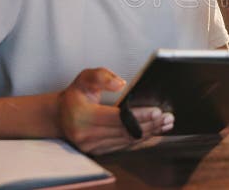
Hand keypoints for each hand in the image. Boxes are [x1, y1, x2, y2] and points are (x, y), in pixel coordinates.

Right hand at [57, 68, 173, 154]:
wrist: (60, 116)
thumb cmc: (76, 95)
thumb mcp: (84, 78)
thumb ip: (101, 76)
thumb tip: (120, 84)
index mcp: (83, 116)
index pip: (117, 118)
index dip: (138, 116)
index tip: (157, 111)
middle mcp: (86, 135)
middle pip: (125, 131)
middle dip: (150, 124)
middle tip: (168, 117)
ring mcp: (92, 146)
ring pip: (127, 140)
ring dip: (149, 132)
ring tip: (166, 123)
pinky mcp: (99, 151)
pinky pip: (124, 145)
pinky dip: (141, 138)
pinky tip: (155, 131)